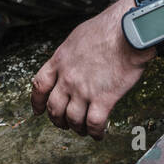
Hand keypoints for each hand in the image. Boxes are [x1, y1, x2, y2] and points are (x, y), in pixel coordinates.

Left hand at [30, 0, 152, 139]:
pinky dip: (96, 133)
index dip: (36, 101)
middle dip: (57, 120)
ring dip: (77, 128)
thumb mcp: (77, 38)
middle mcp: (68, 78)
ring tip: (83, 130)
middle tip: (63, 123)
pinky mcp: (104, 99)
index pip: (39, 85)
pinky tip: (99, 134)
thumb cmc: (107, 30)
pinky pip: (94, 124)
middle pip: (54, 108)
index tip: (38, 110)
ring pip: (73, 120)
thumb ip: (69, 55)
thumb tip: (68, 63)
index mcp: (60, 60)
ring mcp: (84, 90)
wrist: (127, 31)